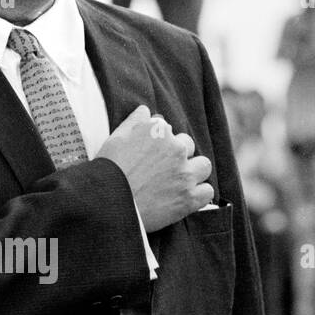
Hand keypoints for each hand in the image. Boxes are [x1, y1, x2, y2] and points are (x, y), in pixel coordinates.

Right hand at [95, 105, 213, 232]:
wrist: (107, 203)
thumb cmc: (108, 170)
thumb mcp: (115, 138)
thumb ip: (134, 121)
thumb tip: (147, 111)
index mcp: (157, 131)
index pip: (165, 127)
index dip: (156, 139)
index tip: (148, 151)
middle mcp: (175, 148)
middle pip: (187, 144)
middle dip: (176, 152)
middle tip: (160, 166)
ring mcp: (185, 174)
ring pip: (203, 165)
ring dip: (193, 170)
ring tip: (177, 179)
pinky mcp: (189, 198)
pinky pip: (208, 191)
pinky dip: (198, 193)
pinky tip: (185, 194)